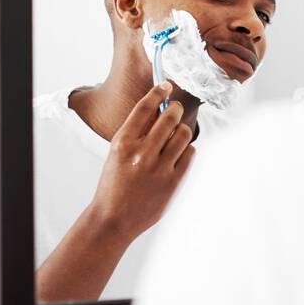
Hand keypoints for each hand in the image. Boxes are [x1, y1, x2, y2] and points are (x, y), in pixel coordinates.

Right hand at [86, 80, 195, 246]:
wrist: (113, 219)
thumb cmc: (114, 184)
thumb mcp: (116, 154)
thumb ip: (136, 133)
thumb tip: (160, 109)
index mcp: (122, 143)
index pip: (145, 107)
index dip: (158, 92)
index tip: (166, 85)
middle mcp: (141, 154)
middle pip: (169, 117)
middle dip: (175, 109)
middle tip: (175, 110)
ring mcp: (159, 169)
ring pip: (183, 134)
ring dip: (182, 130)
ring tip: (176, 134)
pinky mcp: (173, 182)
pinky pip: (190, 153)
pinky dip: (187, 150)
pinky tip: (178, 154)